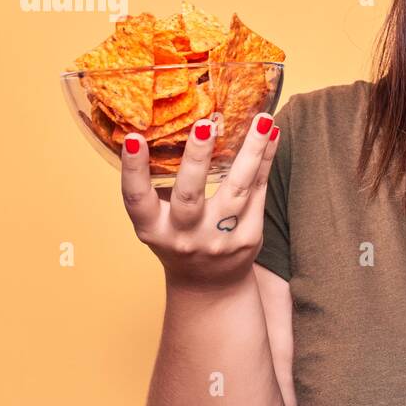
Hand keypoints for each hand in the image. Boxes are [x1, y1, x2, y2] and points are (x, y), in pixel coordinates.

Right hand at [120, 113, 280, 289]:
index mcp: (154, 229)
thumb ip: (160, 182)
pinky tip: (272, 134)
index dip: (133, 170)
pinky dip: (266, 160)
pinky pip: (259, 191)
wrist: (209, 285)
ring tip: (262, 120)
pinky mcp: (249, 236)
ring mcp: (220, 238)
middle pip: (191, 195)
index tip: (134, 138)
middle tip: (206, 124)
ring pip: (238, 189)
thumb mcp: (159, 218)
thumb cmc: (179, 237)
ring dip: (252, 151)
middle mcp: (185, 236)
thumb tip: (165, 122)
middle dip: (198, 158)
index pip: (137, 199)